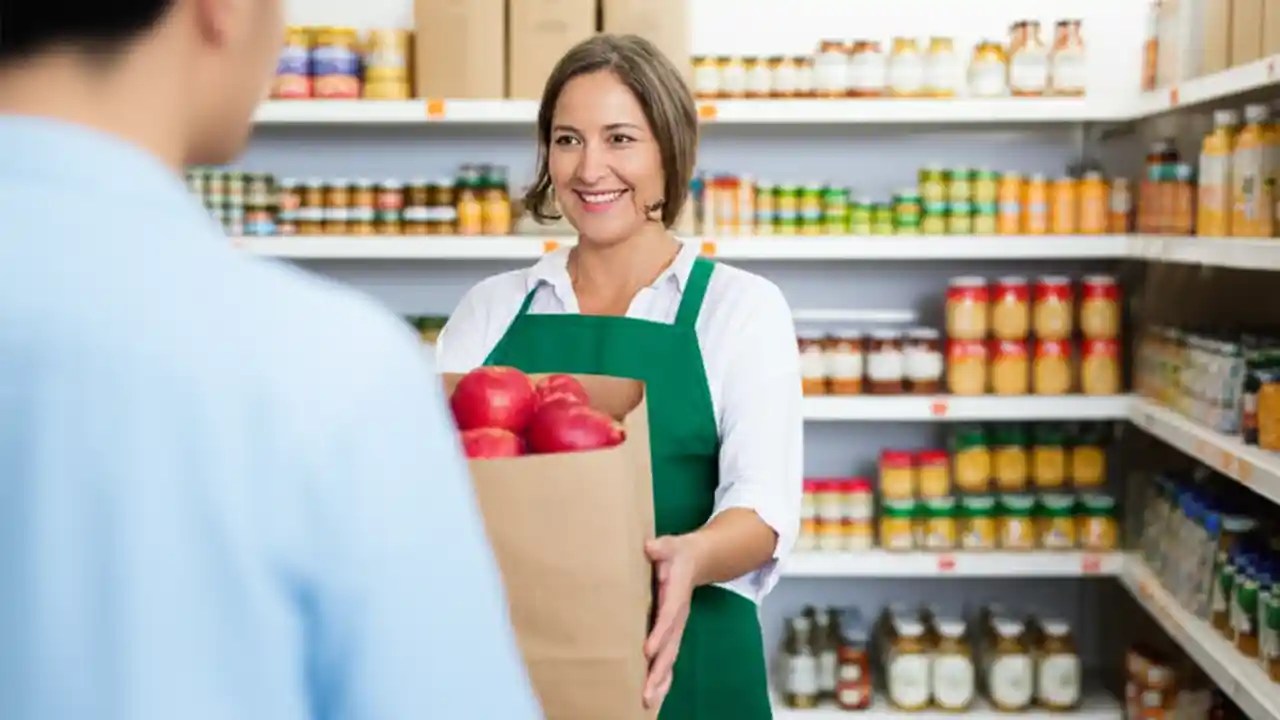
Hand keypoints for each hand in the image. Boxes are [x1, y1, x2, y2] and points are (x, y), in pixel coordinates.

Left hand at [642, 534, 701, 709]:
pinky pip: (669, 658)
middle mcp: (678, 617)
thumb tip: (651, 547)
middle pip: (671, 646)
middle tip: (647, 691)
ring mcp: (677, 627)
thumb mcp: (670, 545)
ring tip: (648, 701)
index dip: (660, 633)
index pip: (669, 616)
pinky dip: (662, 678)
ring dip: (661, 680)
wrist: (697, 560)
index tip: (648, 651)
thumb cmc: (677, 553)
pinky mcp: (672, 633)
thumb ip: (661, 547)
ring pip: (671, 657)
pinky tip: (654, 697)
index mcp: (676, 595)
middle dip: (660, 670)